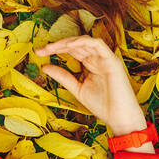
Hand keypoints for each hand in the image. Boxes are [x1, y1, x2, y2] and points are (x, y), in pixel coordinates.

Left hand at [34, 35, 148, 135]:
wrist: (119, 118)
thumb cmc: (103, 105)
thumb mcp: (77, 89)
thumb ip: (63, 77)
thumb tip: (45, 66)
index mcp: (90, 64)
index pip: (71, 51)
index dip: (55, 49)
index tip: (39, 53)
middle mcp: (98, 59)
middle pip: (76, 44)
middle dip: (58, 45)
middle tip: (42, 50)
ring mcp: (105, 58)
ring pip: (85, 41)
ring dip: (67, 42)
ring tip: (53, 47)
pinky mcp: (112, 60)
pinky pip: (97, 44)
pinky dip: (83, 42)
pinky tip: (69, 46)